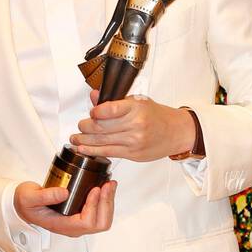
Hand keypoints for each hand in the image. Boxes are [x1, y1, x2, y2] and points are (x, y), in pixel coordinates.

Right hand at [13, 179, 116, 236]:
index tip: (95, 189)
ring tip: (110, 183)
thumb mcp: (30, 197)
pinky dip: (105, 200)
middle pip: (100, 224)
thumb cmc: (26, 203)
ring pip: (103, 219)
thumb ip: (45, 196)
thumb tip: (64, 193)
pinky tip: (105, 187)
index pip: (86, 223)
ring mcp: (78, 222)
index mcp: (62, 226)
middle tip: (108, 184)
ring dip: (109, 201)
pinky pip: (100, 212)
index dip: (94, 206)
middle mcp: (73, 228)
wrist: (24, 205)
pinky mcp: (81, 214)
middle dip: (107, 203)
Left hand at [68, 90, 194, 160]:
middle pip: (103, 127)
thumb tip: (94, 96)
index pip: (110, 109)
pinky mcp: (133, 154)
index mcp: (135, 108)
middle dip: (86, 128)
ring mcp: (134, 141)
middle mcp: (135, 125)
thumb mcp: (137, 101)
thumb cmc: (156, 115)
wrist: (175, 132)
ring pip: (103, 142)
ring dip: (85, 141)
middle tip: (79, 126)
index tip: (90, 112)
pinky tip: (84, 149)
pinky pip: (110, 152)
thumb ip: (114, 100)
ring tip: (75, 139)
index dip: (96, 112)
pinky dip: (94, 151)